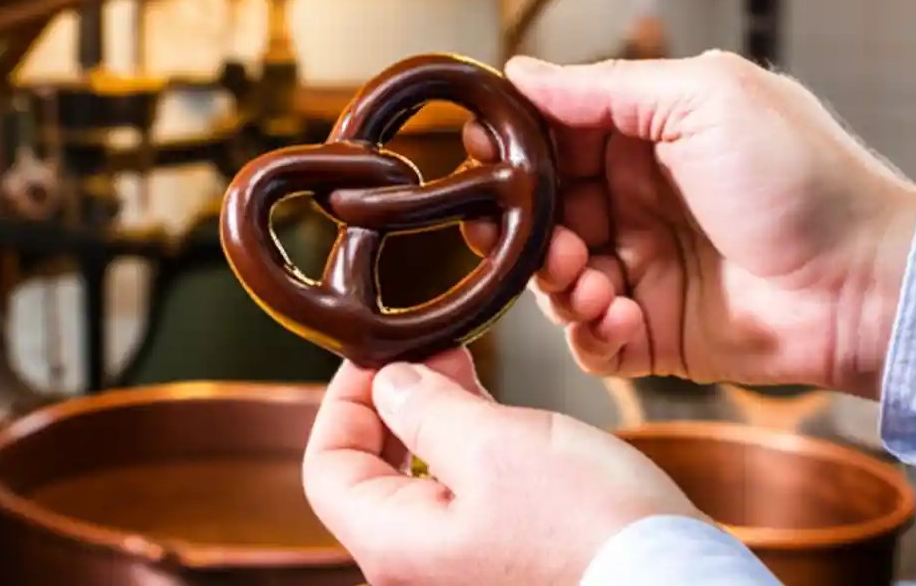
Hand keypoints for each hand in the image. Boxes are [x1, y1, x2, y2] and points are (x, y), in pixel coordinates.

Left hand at [303, 347, 702, 584]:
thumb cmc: (588, 527)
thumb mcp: (494, 444)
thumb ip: (426, 408)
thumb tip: (390, 384)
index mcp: (394, 546)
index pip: (327, 467)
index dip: (343, 401)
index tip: (379, 356)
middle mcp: (420, 565)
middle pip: (371, 474)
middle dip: (392, 403)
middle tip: (430, 352)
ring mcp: (465, 566)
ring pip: (421, 479)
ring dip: (434, 418)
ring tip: (466, 366)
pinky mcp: (509, 559)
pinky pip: (465, 496)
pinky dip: (470, 448)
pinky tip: (499, 412)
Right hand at [463, 50, 915, 396]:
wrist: (864, 283)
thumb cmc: (802, 179)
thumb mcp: (704, 99)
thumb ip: (605, 89)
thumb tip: (519, 70)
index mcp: (641, 141)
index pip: (550, 140)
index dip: (511, 152)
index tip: (482, 159)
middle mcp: (631, 203)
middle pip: (537, 216)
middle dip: (522, 229)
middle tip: (532, 237)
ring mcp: (639, 269)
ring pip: (551, 279)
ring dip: (555, 281)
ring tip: (591, 278)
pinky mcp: (651, 330)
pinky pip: (589, 337)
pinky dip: (589, 330)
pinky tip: (619, 313)